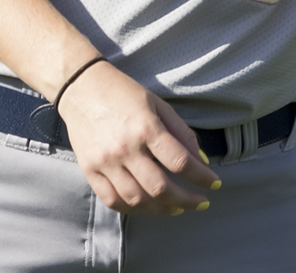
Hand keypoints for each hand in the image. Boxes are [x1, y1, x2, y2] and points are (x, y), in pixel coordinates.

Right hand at [56, 61, 222, 214]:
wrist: (80, 87)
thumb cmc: (123, 92)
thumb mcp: (158, 104)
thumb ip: (181, 133)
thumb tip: (201, 161)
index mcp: (146, 127)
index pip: (180, 162)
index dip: (202, 177)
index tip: (214, 184)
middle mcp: (125, 148)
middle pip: (160, 188)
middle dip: (186, 200)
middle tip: (200, 202)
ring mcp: (105, 162)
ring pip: (137, 200)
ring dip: (162, 209)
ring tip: (177, 208)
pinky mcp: (89, 170)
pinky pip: (112, 200)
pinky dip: (133, 209)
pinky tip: (148, 206)